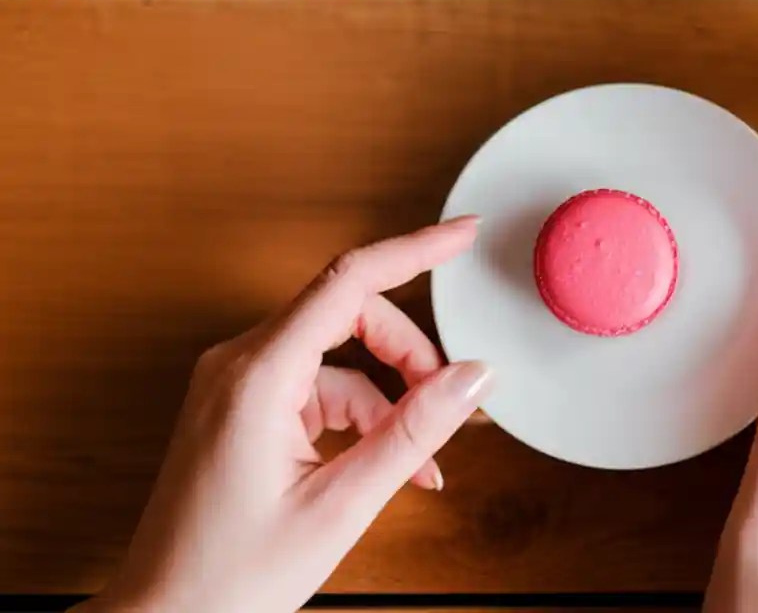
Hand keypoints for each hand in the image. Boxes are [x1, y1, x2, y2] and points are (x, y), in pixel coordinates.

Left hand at [74, 217, 491, 612]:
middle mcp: (239, 364)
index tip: (463, 236)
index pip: (350, 280)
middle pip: (350, 317)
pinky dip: (357, 418)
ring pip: (338, 359)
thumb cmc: (231, 574)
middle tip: (448, 406)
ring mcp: (235, 384)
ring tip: (417, 465)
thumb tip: (473, 376)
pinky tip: (380, 466)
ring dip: (387, 400)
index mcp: (258, 376)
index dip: (415, 250)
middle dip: (409, 357)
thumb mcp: (341, 505)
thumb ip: (413, 432)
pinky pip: (316, 389)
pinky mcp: (240, 407)